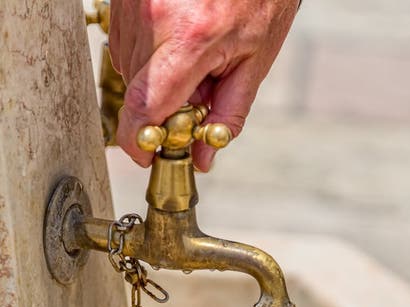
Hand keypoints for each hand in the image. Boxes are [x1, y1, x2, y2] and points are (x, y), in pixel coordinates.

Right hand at [109, 0, 297, 168]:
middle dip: (162, 105)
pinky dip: (146, 51)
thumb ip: (228, 112)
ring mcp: (135, 2)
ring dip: (153, 76)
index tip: (146, 155)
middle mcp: (155, 17)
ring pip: (127, 66)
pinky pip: (124, 39)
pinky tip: (175, 37)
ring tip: (191, 55)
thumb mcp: (254, 59)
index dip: (140, 140)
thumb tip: (201, 157)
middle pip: (138, 90)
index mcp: (192, 40)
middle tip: (196, 94)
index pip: (147, 106)